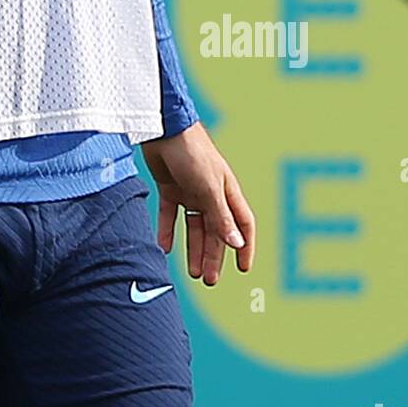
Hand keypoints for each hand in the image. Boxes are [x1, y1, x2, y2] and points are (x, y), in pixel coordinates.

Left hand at [141, 122, 254, 285]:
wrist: (163, 127)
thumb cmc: (192, 152)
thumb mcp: (208, 187)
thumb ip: (220, 216)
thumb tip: (236, 244)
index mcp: (227, 192)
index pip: (242, 224)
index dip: (245, 246)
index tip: (243, 268)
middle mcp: (211, 194)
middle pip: (216, 231)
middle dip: (214, 255)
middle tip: (208, 279)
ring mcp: (190, 190)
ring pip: (194, 226)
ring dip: (193, 248)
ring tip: (192, 272)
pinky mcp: (170, 187)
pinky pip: (170, 215)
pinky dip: (168, 231)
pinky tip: (164, 247)